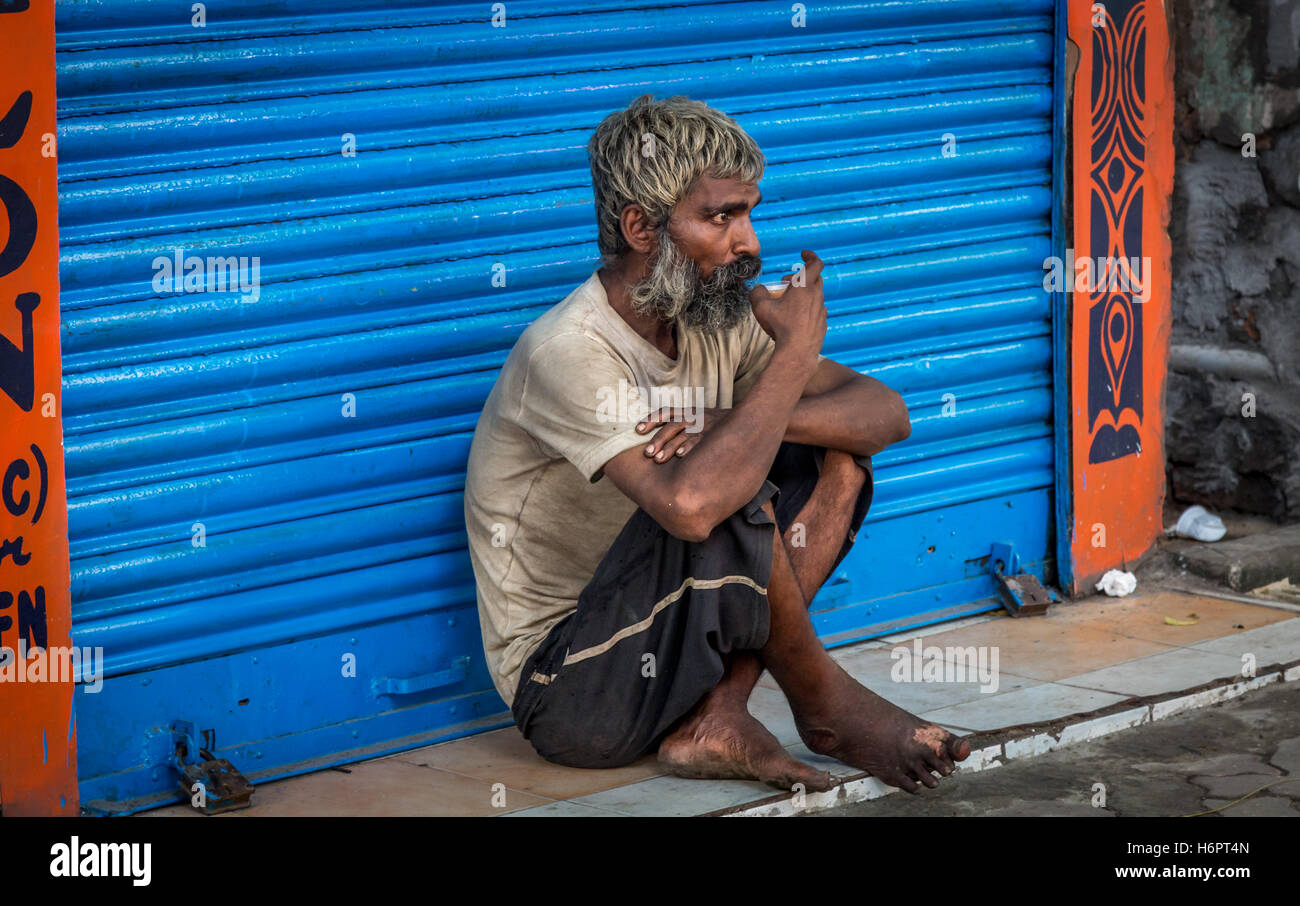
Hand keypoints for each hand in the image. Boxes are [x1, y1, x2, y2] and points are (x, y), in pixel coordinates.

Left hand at [635, 406, 728, 461]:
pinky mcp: (714, 438)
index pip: (667, 412)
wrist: (746, 421)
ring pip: (684, 435)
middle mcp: (695, 418)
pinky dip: (690, 448)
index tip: (637, 430)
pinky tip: (681, 456)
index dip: (651, 419)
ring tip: (658, 459)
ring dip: (670, 447)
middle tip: (646, 453)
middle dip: (658, 439)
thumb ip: (680, 424)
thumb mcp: (698, 417)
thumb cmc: (715, 424)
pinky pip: (700, 442)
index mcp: (689, 411)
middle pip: (672, 426)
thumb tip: (656, 436)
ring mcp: (705, 427)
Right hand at [748, 249, 826, 368]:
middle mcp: (817, 296)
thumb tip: (758, 289)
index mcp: (805, 287)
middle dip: (801, 277)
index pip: (815, 264)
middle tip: (786, 283)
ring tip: (788, 303)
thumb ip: (757, 293)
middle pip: (815, 279)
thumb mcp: (761, 307)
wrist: (797, 352)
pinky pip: (816, 311)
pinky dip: (807, 309)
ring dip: (804, 294)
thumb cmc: (780, 327)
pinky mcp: (823, 324)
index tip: (803, 254)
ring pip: (815, 296)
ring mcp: (821, 311)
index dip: (810, 256)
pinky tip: (796, 319)